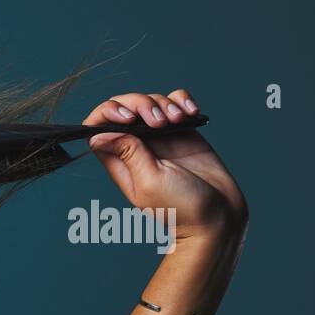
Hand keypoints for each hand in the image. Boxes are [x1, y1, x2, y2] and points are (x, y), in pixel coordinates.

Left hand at [83, 90, 248, 245]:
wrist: (217, 213)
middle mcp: (136, 146)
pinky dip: (182, 100)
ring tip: (179, 121)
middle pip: (124, 107)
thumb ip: (129, 154)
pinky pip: (176, 102)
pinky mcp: (183, 130)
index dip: (107, 114)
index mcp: (120, 160)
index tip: (128, 117)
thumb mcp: (150, 181)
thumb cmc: (181, 206)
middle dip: (139, 103)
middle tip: (159, 121)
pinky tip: (191, 112)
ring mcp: (159, 136)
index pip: (97, 127)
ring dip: (164, 104)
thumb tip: (98, 135)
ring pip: (151, 101)